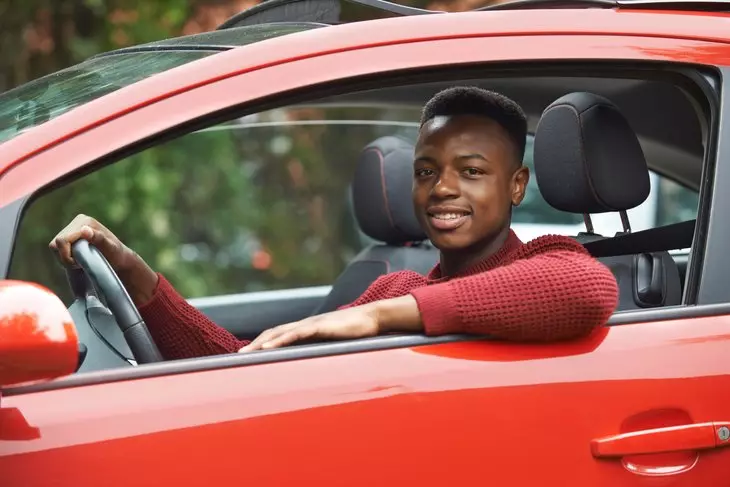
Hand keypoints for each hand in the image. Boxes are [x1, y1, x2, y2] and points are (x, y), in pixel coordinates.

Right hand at [49, 214, 157, 304]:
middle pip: (56, 243)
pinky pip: (57, 248)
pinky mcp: (70, 235)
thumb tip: (84, 230)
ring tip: (80, 262)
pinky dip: (65, 256)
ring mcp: (73, 228)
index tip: (80, 265)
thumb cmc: (117, 256)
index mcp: (85, 221)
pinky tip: (77, 259)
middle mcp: (78, 221)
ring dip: (65, 257)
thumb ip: (99, 239)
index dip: (67, 256)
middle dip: (66, 257)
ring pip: (54, 246)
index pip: (62, 240)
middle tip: (80, 264)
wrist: (120, 259)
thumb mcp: (111, 249)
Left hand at [238, 304, 381, 351]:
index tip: (247, 355)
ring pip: (280, 333)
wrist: (374, 318)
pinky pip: (296, 333)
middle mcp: (305, 324)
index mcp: (307, 328)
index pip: (278, 335)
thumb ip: (323, 350)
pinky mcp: (320, 327)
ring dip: (261, 344)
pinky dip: (280, 341)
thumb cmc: (356, 332)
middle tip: (237, 357)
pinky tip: (269, 349)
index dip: (261, 343)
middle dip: (255, 344)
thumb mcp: (335, 344)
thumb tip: (314, 366)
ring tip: (246, 354)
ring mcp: (312, 324)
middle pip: (273, 333)